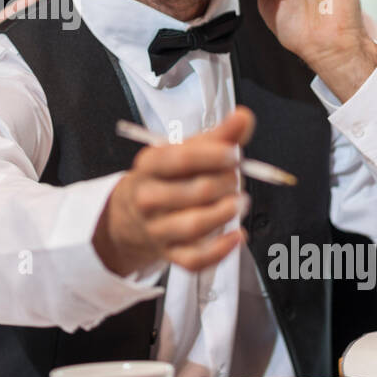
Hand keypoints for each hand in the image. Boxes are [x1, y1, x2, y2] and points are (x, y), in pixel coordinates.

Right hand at [93, 106, 253, 275]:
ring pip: (197, 225)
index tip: (234, 155)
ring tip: (239, 202)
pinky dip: (222, 249)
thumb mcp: (185, 150)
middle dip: (228, 184)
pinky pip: (196, 258)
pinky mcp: (169, 253)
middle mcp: (149, 198)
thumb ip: (218, 135)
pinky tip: (237, 234)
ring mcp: (157, 228)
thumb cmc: (166, 178)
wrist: (132, 214)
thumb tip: (243, 118)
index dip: (215, 156)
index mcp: (150, 165)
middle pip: (197, 192)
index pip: (182, 158)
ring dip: (228, 212)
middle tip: (236, 179)